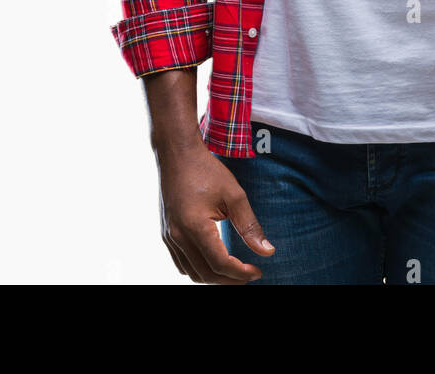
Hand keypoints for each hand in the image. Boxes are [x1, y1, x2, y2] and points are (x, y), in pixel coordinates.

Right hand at [155, 131, 274, 283]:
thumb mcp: (234, 195)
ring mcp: (169, 237)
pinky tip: (214, 262)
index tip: (258, 271)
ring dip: (214, 277)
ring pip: (191, 272)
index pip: (220, 264)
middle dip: (230, 280)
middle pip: (205, 274)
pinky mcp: (167, 234)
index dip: (240, 273)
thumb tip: (267, 252)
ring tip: (235, 271)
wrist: (177, 155)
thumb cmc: (207, 170)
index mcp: (195, 226)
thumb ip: (250, 226)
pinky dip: (199, 269)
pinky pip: (181, 263)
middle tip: (250, 275)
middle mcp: (178, 236)